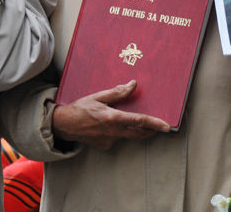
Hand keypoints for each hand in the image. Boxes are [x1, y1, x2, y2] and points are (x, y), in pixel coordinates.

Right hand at [52, 80, 170, 149]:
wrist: (63, 125)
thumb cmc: (80, 108)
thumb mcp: (98, 96)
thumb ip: (117, 92)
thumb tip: (133, 85)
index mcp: (112, 118)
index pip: (139, 121)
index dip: (154, 124)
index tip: (167, 126)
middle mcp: (112, 132)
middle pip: (139, 133)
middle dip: (152, 131)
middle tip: (161, 127)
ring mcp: (109, 141)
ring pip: (129, 136)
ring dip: (137, 131)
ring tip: (143, 124)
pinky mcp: (105, 146)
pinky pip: (118, 138)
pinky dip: (121, 132)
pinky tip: (114, 125)